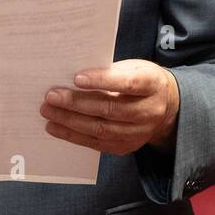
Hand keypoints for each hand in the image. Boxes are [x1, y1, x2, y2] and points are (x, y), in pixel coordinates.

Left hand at [40, 59, 179, 156]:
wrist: (166, 106)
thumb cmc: (142, 80)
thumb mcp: (134, 67)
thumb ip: (111, 71)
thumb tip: (72, 77)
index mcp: (152, 84)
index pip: (127, 83)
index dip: (102, 80)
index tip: (76, 77)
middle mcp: (148, 111)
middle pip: (109, 109)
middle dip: (76, 103)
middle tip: (51, 96)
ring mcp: (139, 133)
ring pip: (101, 129)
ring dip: (70, 121)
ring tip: (48, 112)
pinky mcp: (127, 147)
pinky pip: (97, 144)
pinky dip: (74, 136)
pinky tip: (56, 127)